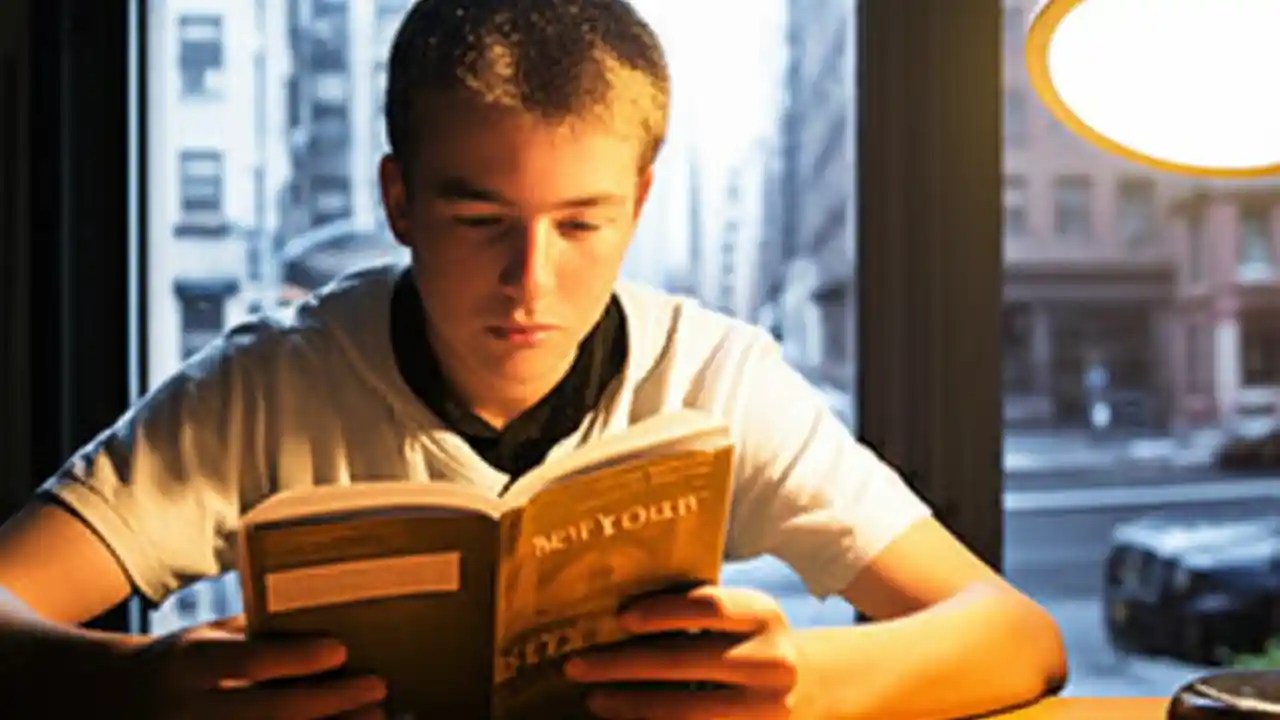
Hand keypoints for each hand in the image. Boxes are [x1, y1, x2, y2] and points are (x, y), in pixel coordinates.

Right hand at [122, 615, 386, 718]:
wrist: (105, 703)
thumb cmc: (180, 663)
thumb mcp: (203, 638)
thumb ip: (254, 635)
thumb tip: (329, 615)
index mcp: (187, 662)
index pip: (248, 660)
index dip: (297, 658)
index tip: (342, 649)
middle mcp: (184, 709)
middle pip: (268, 712)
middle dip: (329, 702)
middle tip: (378, 687)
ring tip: (376, 718)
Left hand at [563, 585, 820, 718]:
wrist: (813, 683)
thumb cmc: (750, 640)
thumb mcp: (740, 615)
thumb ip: (695, 611)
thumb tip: (614, 616)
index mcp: (763, 615)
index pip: (708, 607)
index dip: (661, 612)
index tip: (619, 617)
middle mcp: (771, 661)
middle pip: (684, 660)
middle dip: (622, 664)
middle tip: (576, 665)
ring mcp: (767, 709)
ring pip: (686, 710)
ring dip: (631, 705)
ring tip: (593, 698)